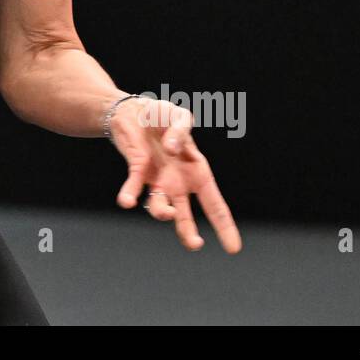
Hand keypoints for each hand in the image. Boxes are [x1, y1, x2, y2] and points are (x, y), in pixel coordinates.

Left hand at [110, 96, 241, 253]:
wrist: (133, 111)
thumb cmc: (162, 115)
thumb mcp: (181, 116)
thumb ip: (182, 130)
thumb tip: (174, 149)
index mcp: (197, 171)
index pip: (215, 204)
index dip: (225, 226)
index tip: (233, 249)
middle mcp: (178, 182)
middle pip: (186, 215)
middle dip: (189, 233)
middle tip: (194, 245)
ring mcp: (157, 180)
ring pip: (161, 206)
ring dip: (162, 212)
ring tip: (167, 214)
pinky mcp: (138, 171)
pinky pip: (134, 187)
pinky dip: (130, 194)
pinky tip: (126, 201)